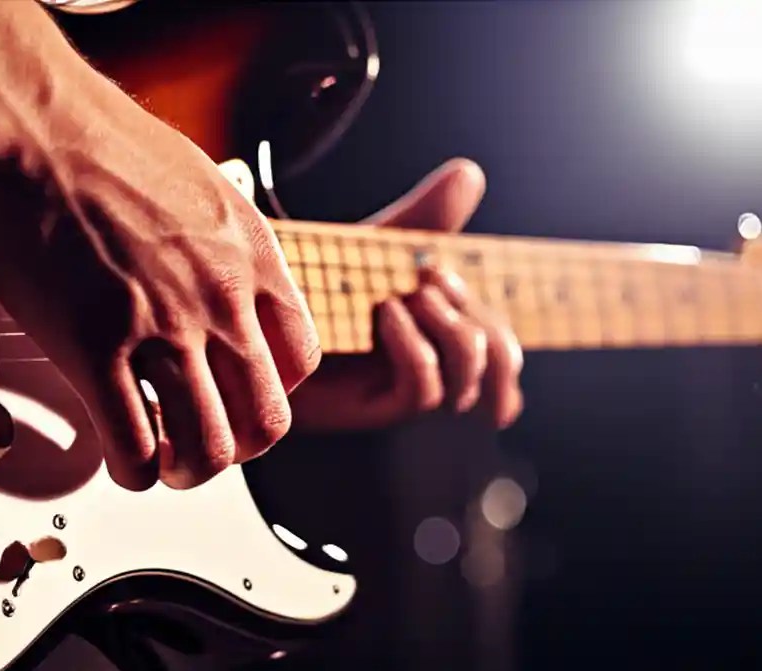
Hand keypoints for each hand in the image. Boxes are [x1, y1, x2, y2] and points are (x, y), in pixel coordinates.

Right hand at [0, 68, 320, 491]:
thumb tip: (215, 277)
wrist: (33, 124)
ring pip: (207, 447)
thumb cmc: (99, 140)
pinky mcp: (94, 346)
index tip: (240, 401)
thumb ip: (222, 246)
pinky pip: (130, 444)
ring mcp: (161, 327)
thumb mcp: (202, 185)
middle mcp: (219, 298)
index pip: (301, 362)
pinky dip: (131, 470)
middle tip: (205, 449)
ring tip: (163, 467)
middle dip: (237, 450)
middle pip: (265, 420)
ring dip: (186, 472)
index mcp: (250, 258)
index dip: (270, 397)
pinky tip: (120, 461)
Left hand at [288, 159, 523, 431]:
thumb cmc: (320, 284)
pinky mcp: (374, 407)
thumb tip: (471, 172)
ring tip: (406, 298)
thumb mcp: (378, 246)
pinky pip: (423, 391)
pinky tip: (387, 317)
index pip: (503, 340)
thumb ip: (425, 216)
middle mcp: (433, 366)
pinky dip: (415, 349)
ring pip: (467, 380)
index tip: (438, 274)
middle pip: (498, 357)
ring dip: (451, 332)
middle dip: (474, 316)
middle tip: (428, 281)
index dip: (489, 311)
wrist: (258, 320)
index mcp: (444, 332)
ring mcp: (405, 389)